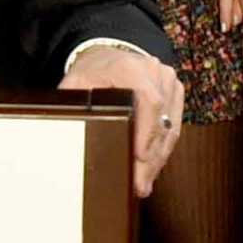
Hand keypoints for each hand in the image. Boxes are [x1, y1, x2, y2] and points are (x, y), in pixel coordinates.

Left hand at [60, 45, 184, 198]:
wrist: (109, 57)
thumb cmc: (92, 72)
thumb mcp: (75, 83)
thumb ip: (72, 104)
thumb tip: (66, 132)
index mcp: (132, 68)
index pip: (148, 100)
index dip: (147, 131)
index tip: (140, 157)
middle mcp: (156, 73)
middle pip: (160, 121)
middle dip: (150, 158)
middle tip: (139, 184)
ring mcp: (169, 83)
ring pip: (170, 128)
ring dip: (157, 159)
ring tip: (143, 183)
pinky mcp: (175, 94)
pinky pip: (174, 127)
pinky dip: (162, 149)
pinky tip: (151, 169)